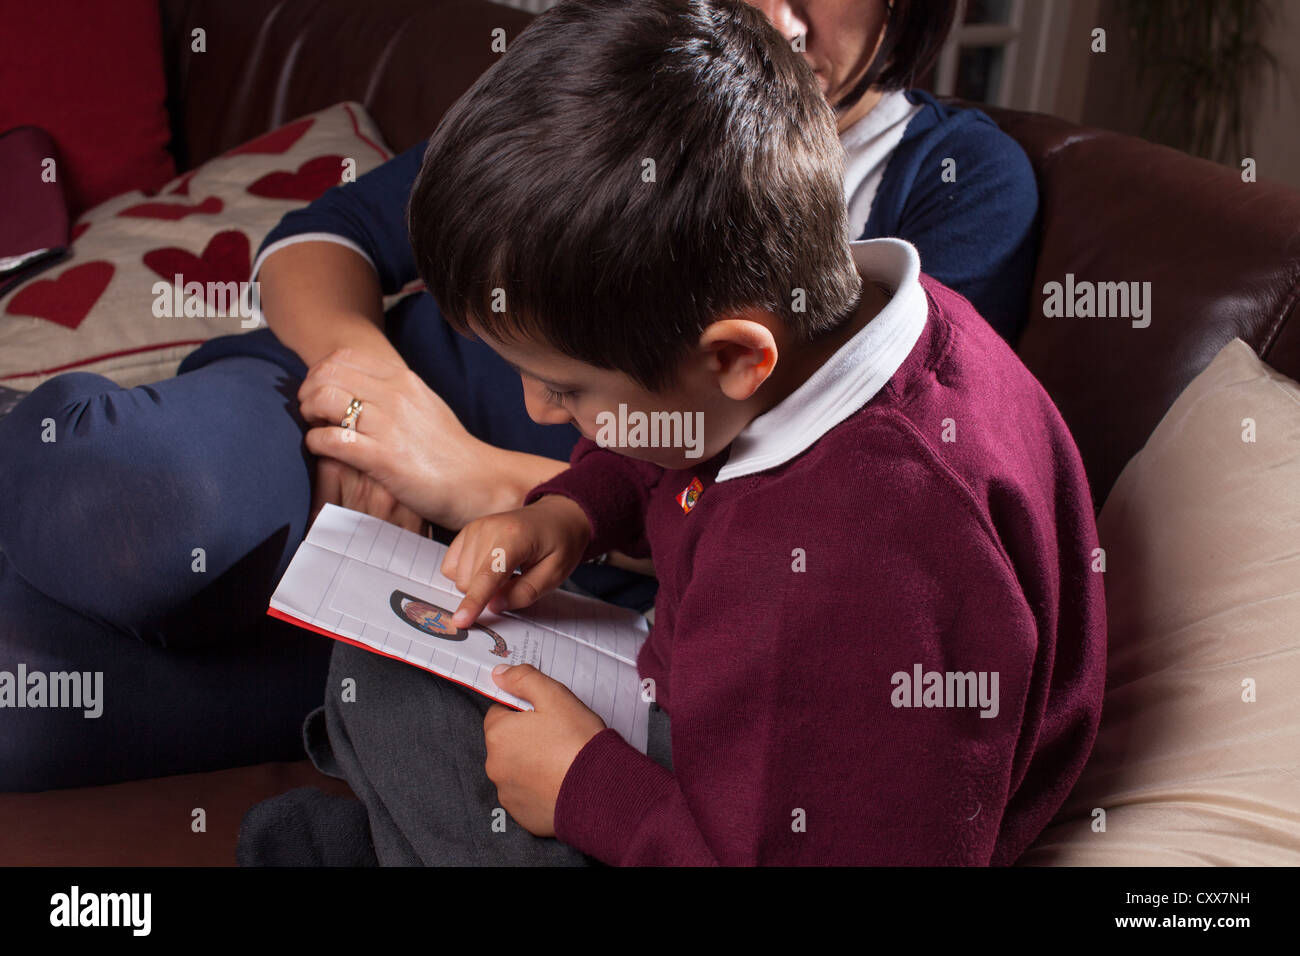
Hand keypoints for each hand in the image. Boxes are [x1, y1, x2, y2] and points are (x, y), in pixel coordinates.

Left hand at [297, 347, 512, 529]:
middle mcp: (395, 396)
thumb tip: (360, 387)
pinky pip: (331, 439)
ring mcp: (389, 426)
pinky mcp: (384, 458)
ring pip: (324, 400)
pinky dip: (316, 443)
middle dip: (307, 391)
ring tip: (315, 428)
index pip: (344, 356)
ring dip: (309, 414)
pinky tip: (322, 451)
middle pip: (326, 374)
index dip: (321, 371)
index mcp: (403, 380)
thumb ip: (394, 392)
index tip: (320, 391)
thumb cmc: (449, 451)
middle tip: (310, 411)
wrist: (478, 483)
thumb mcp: (424, 406)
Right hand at [440, 495, 591, 626]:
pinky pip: (451, 567)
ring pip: (459, 578)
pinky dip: (467, 574)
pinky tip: (489, 567)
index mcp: (513, 537)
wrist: (555, 517)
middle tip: (515, 579)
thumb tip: (493, 606)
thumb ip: (524, 593)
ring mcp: (473, 528)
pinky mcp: (465, 532)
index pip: (488, 576)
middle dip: (488, 593)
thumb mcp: (554, 574)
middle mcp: (487, 529)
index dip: (474, 602)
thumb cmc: (558, 544)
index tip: (461, 621)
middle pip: (470, 582)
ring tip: (506, 571)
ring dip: (479, 584)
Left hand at [483, 664, 606, 836]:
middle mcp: (495, 766)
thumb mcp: (554, 697)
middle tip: (557, 738)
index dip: (523, 712)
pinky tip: (559, 782)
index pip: (499, 713)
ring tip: (561, 762)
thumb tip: (499, 674)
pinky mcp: (522, 815)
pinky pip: (525, 795)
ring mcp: (508, 793)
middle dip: (525, 738)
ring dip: (531, 765)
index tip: (545, 717)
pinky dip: (538, 789)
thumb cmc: (577, 742)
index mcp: (498, 734)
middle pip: (506, 743)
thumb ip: (523, 679)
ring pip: (515, 769)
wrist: (600, 789)